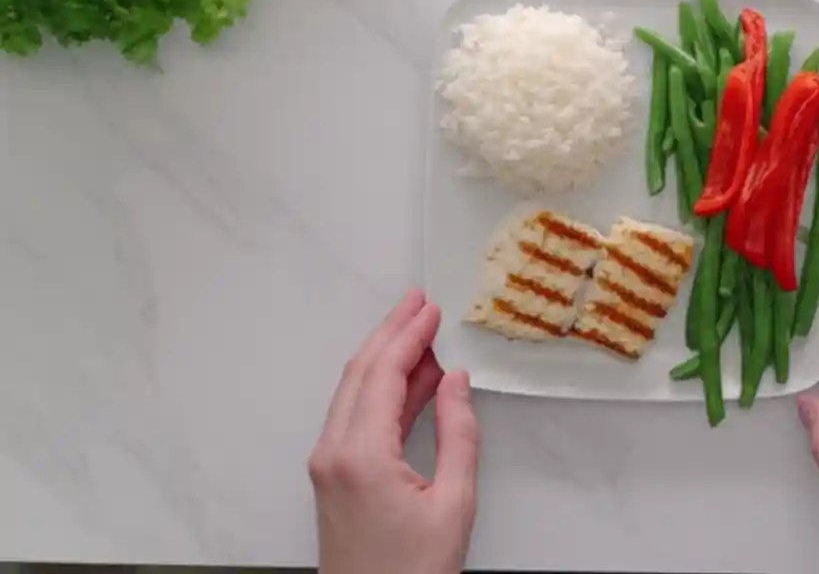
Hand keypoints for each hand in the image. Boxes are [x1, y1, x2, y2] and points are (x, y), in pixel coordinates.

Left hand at [308, 290, 478, 573]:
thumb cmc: (411, 573)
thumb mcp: (454, 503)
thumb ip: (458, 434)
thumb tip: (455, 383)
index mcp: (361, 455)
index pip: (382, 373)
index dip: (409, 336)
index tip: (430, 309)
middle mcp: (334, 453)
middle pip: (360, 372)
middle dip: (390, 332)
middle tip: (419, 303)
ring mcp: (328, 465)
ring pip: (354, 392)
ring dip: (386, 358)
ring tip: (421, 335)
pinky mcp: (333, 478)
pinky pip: (355, 416)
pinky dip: (381, 390)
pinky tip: (411, 383)